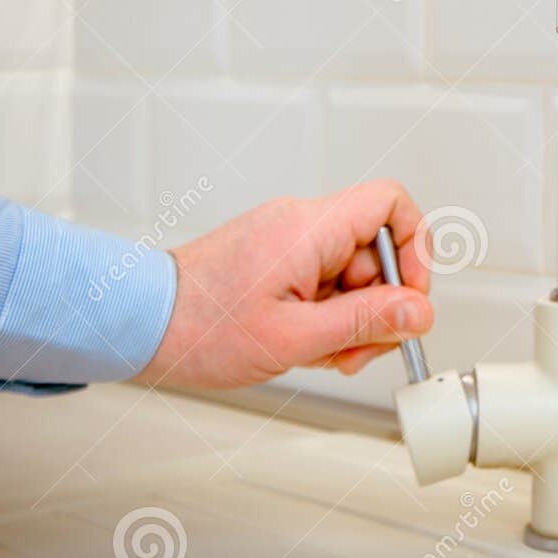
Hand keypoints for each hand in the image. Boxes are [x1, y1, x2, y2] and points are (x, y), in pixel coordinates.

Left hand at [135, 181, 433, 389]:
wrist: (138, 325)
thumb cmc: (198, 328)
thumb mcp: (295, 338)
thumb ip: (365, 323)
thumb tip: (419, 312)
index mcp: (309, 228)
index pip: (390, 203)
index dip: (415, 248)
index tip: (409, 297)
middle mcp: (300, 225)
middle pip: (377, 251)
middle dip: (378, 305)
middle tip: (356, 348)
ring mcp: (287, 243)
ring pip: (352, 274)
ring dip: (351, 319)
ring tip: (322, 354)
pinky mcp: (275, 261)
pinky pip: (324, 283)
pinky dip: (326, 317)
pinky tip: (304, 345)